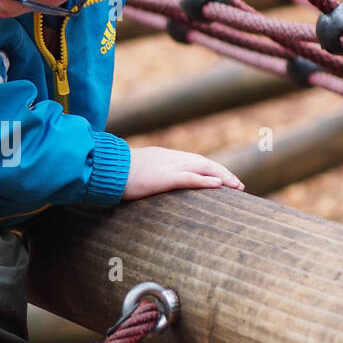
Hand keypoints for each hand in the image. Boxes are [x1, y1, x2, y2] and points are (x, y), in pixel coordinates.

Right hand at [122, 146, 244, 200]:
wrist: (103, 168)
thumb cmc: (114, 173)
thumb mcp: (134, 172)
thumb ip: (147, 175)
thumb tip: (150, 184)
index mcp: (163, 156)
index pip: (194, 161)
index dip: (211, 169)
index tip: (223, 180)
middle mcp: (169, 158)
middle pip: (204, 162)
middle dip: (223, 173)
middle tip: (239, 185)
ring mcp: (167, 166)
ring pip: (202, 167)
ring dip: (223, 176)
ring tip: (237, 186)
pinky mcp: (163, 177)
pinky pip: (189, 177)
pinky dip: (205, 180)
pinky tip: (219, 185)